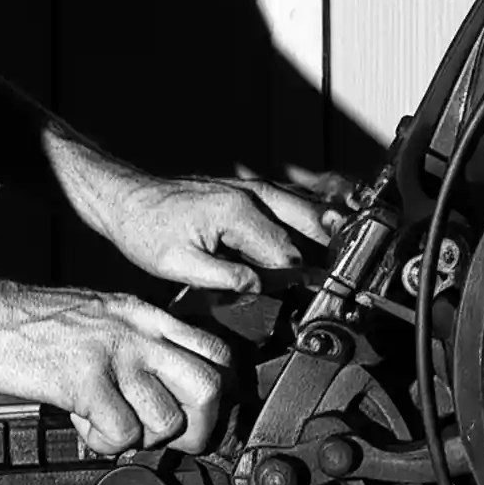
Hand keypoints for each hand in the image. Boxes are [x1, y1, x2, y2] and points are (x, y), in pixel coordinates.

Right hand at [0, 279, 232, 455]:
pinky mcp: (84, 380)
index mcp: (143, 314)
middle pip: (209, 386)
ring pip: (167, 418)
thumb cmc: (27, 320)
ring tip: (110, 423)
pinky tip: (83, 424)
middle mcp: (137, 331)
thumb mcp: (99, 314)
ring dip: (141, 437)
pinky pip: (122, 433)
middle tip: (167, 437)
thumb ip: (134, 341)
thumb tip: (160, 384)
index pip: (215, 350)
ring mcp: (113, 355)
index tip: (198, 411)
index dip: (218, 390)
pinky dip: (105, 442)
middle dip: (196, 427)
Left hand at [104, 175, 340, 292]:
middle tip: (353, 272)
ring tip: (357, 242)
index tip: (324, 296)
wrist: (126, 199)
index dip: (307, 279)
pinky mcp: (247, 190)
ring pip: (305, 203)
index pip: (286, 253)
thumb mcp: (178, 265)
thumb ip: (224, 277)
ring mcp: (251, 189)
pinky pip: (291, 196)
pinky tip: (330, 213)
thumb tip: (260, 286)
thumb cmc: (145, 229)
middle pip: (309, 221)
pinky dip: (314, 205)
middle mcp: (251, 195)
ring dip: (330, 223)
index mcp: (237, 213)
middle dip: (333, 247)